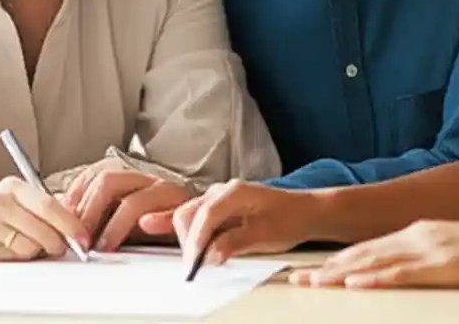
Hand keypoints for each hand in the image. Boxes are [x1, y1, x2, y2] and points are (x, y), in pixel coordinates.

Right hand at [0, 176, 90, 260]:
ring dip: (36, 252)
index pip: (49, 205)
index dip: (70, 224)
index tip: (83, 238)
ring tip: (28, 244)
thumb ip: (46, 203)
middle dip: (58, 244)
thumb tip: (78, 215)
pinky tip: (12, 249)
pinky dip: (19, 258)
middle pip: (42, 230)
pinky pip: (13, 258)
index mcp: (13, 186)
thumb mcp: (17, 197)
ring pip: (29, 248)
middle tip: (60, 247)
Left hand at [63, 169, 195, 251]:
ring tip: (104, 246)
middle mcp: (148, 181)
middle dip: (90, 209)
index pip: (96, 173)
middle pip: (110, 181)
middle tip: (80, 237)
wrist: (210, 223)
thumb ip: (102, 213)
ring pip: (136, 200)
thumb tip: (67, 215)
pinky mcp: (189, 210)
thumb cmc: (163, 221)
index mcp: (132, 179)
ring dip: (116, 224)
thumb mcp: (126, 215)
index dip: (77, 191)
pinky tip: (146, 227)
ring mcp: (168, 194)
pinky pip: (174, 215)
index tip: (64, 213)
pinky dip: (160, 221)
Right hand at [139, 180, 322, 265]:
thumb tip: (210, 255)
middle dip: (187, 241)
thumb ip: (235, 242)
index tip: (193, 263)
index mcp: (235, 192)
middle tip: (192, 267)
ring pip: (187, 213)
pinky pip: (192, 214)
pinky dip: (177, 225)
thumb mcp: (266, 234)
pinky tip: (152, 225)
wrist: (306, 210)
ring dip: (185, 237)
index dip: (196, 240)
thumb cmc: (290, 218)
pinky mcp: (216, 206)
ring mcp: (217, 196)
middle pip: (189, 212)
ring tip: (190, 261)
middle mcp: (222, 190)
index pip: (206, 214)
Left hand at [290, 219, 458, 288]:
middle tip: (297, 279)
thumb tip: (404, 269)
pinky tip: (357, 284)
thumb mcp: (453, 248)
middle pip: (362, 254)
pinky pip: (403, 273)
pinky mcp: (444, 264)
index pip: (368, 248)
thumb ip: (427, 256)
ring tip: (314, 283)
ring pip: (375, 262)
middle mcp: (417, 236)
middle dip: (328, 269)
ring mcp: (429, 249)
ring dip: (341, 274)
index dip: (337, 261)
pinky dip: (376, 278)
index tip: (312, 272)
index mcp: (418, 233)